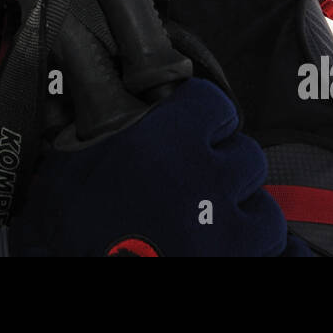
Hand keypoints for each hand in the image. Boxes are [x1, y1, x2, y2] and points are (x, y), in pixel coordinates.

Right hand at [9, 79, 303, 255]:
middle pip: (243, 154)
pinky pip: (266, 232)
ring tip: (211, 221)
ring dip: (238, 206)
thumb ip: (98, 115)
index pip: (213, 104)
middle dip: (223, 169)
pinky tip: (226, 242)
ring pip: (260, 196)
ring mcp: (223, 216)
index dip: (204, 119)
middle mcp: (201, 170)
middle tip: (196, 185)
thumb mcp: (71, 156)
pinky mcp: (234, 251)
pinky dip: (252, 239)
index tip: (194, 130)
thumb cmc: (66, 224)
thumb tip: (87, 67)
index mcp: (162, 134)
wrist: (72, 265)